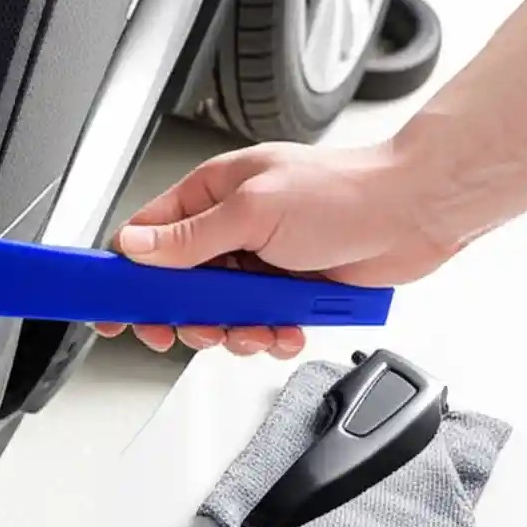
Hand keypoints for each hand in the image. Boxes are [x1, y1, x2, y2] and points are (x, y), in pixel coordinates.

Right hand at [93, 141, 459, 356]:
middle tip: (193, 330)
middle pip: (178, 286)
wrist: (415, 213)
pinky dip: (268, 335)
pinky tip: (284, 330)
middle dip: (186, 315)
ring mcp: (259, 261)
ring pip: (219, 313)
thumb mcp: (253, 211)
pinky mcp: (288, 290)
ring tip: (254, 329)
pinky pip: (259, 325)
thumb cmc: (344, 191)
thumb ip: (189, 238)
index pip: (147, 236)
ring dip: (233, 330)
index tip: (111, 308)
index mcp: (212, 194)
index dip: (125, 274)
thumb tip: (136, 249)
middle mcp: (231, 227)